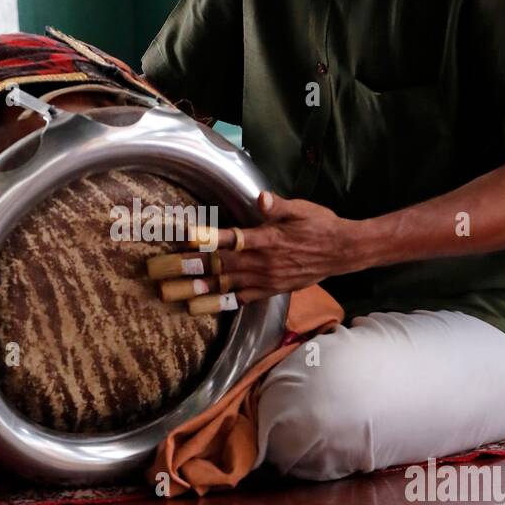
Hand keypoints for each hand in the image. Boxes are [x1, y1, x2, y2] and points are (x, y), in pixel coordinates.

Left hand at [148, 190, 361, 308]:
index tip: (185, 238)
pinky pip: (242, 299)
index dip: (208, 238)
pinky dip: (221, 302)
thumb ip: (277, 206)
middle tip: (163, 269)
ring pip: (227, 284)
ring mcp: (266, 279)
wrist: (342, 251)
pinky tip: (201, 306)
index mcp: (269, 239)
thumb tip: (260, 197)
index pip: (232, 239)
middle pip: (221, 264)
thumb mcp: (300, 208)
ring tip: (174, 292)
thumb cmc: (319, 224)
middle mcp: (264, 262)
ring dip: (199, 288)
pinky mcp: (271, 290)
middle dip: (191, 266)